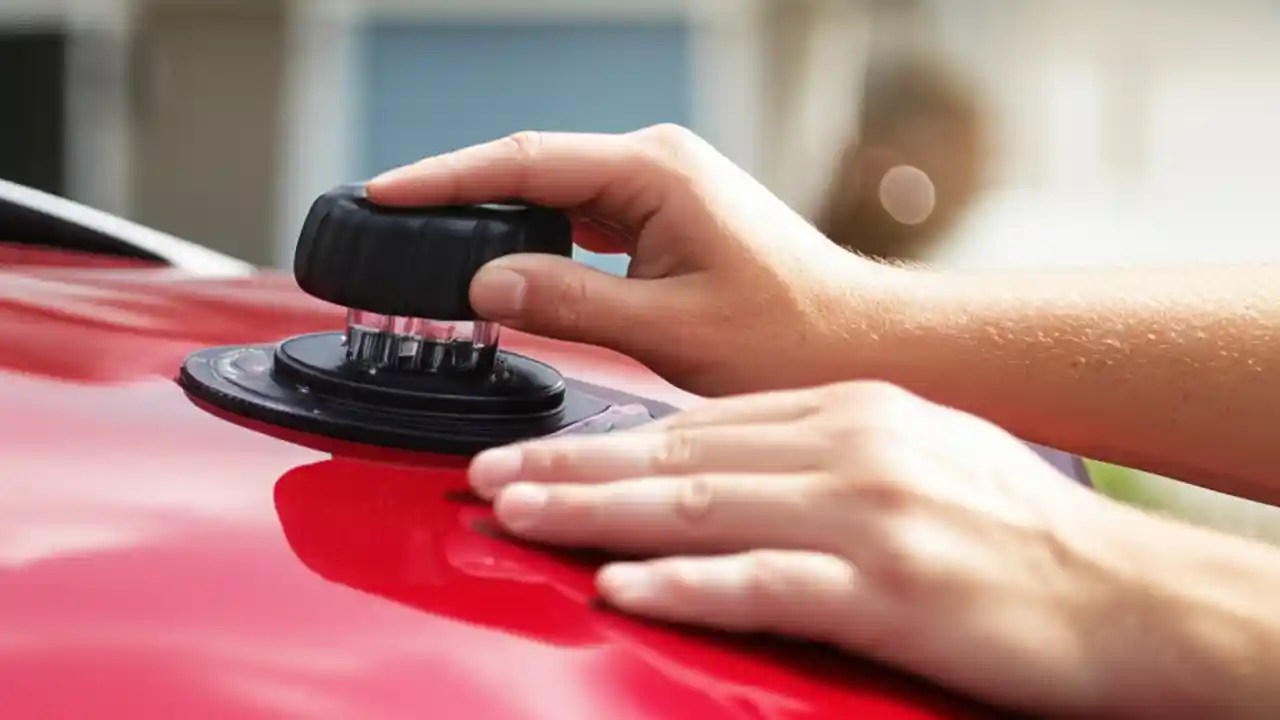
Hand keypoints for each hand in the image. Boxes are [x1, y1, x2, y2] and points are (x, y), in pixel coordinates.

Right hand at [366, 125, 913, 395]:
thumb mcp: (669, 327)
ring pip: (553, 193)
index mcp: (656, 172)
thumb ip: (570, 302)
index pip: (524, 163)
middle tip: (389, 223)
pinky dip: (537, 239)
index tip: (384, 193)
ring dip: (496, 218)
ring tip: (428, 243)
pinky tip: (505, 265)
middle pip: (531, 168)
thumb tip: (486, 282)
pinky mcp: (667, 217)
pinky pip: (582, 217)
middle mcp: (658, 164)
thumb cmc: (789, 333)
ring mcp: (663, 188)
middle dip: (457, 194)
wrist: (857, 341)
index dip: (445, 179)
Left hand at [467, 380, 1279, 718]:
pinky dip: (684, 585)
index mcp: (847, 410)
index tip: (538, 446)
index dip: (605, 435)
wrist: (1123, 590)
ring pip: (700, 508)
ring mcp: (864, 516)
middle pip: (678, 455)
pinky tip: (621, 588)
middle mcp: (847, 447)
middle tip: (490, 473)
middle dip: (571, 465)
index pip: (700, 421)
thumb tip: (717, 459)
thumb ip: (814, 449)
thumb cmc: (1013, 526)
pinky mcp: (888, 591)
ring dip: (596, 513)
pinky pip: (764, 585)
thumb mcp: (910, 453)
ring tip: (518, 513)